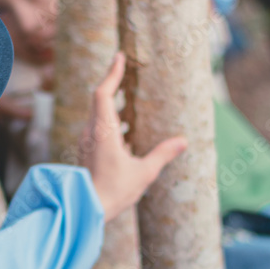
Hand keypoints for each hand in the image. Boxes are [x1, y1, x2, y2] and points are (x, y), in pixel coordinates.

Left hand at [79, 51, 187, 222]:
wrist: (86, 211)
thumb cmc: (113, 192)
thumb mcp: (144, 173)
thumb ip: (163, 154)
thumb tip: (183, 141)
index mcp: (103, 131)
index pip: (103, 93)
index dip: (112, 73)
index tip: (120, 57)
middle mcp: (90, 133)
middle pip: (98, 99)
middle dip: (112, 83)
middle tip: (124, 70)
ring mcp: (85, 143)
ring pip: (96, 115)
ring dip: (110, 103)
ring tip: (127, 99)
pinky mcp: (85, 154)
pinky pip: (96, 129)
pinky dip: (108, 121)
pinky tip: (122, 130)